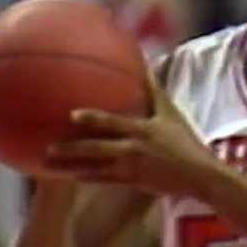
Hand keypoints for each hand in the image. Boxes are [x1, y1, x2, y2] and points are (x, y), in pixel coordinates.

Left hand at [45, 70, 218, 197]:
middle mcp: (132, 150)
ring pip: (94, 169)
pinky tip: (71, 175)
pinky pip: (103, 180)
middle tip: (47, 147)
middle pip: (96, 149)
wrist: (199, 175)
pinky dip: (85, 177)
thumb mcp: (171, 113)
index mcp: (142, 130)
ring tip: (48, 167)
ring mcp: (130, 169)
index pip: (113, 123)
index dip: (91, 119)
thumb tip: (145, 63)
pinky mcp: (131, 183)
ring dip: (70, 168)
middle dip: (70, 150)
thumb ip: (154, 90)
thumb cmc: (185, 140)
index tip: (70, 115)